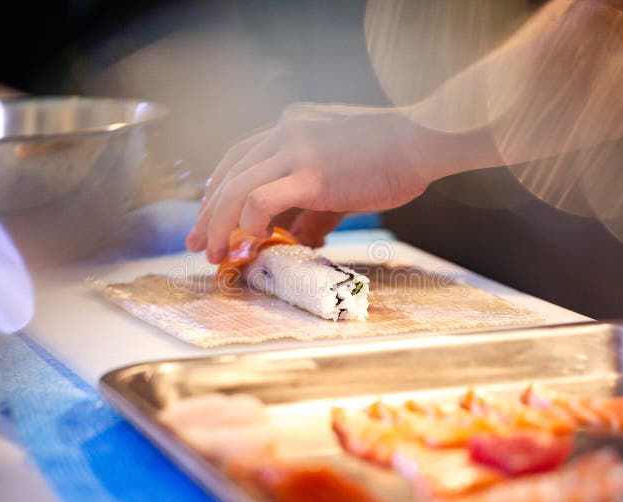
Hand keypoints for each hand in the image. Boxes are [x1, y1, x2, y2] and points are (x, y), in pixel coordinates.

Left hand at [186, 103, 437, 262]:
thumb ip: (315, 204)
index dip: (218, 189)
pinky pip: (261, 199)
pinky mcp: (312, 174)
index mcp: (291, 126)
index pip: (239, 157)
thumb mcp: (342, 174)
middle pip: (229, 173)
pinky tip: (255, 238)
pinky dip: (251, 221)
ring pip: (236, 188)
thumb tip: (300, 238)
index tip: (210, 217)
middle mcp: (286, 131)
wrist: (424, 140)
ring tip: (214, 254)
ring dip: (218, 224)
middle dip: (208, 213)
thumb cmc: (393, 157)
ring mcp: (297, 149)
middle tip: (198, 244)